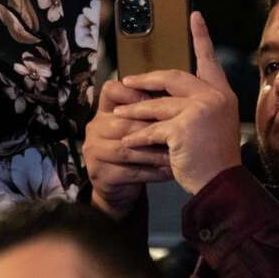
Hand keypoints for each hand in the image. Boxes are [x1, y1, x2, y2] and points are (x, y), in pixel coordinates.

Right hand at [83, 79, 171, 218]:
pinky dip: (152, 172)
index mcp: (105, 111)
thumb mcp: (139, 127)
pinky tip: (171, 172)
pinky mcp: (98, 172)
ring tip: (179, 155)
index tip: (161, 101)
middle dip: (155, 129)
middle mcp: (95, 127)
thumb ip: (151, 111)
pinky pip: (129, 172)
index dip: (133, 92)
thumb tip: (185, 93)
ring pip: (127, 148)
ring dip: (155, 153)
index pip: (111, 90)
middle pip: (124, 122)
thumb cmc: (137, 150)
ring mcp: (93, 150)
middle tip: (182, 133)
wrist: (120, 187)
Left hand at [115, 12, 240, 196]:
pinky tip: (127, 142)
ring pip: (155, 105)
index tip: (194, 16)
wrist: (221, 183)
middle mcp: (214, 98)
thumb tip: (155, 91)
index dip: (201, 37)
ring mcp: (199, 111)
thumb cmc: (211, 156)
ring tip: (117, 114)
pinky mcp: (183, 128)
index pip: (209, 61)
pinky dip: (137, 136)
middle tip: (126, 81)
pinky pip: (151, 128)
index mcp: (222, 94)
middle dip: (145, 80)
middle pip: (171, 78)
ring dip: (133, 111)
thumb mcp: (209, 124)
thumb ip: (191, 104)